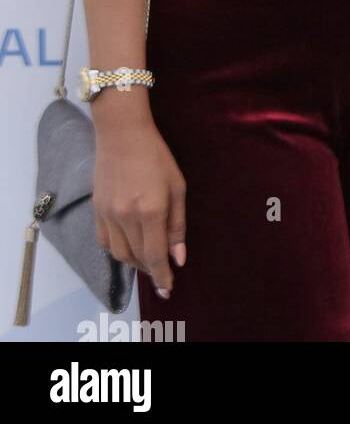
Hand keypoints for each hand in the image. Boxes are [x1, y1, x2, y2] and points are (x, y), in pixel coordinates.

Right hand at [93, 115, 186, 298]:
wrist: (122, 135)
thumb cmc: (157, 157)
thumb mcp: (177, 187)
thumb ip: (178, 225)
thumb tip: (178, 257)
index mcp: (151, 210)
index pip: (155, 255)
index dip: (162, 275)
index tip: (168, 288)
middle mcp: (126, 217)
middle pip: (137, 257)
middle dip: (151, 270)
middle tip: (163, 275)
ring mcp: (108, 215)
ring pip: (120, 254)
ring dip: (135, 263)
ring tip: (148, 262)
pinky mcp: (96, 211)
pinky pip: (105, 242)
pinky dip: (118, 251)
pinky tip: (129, 248)